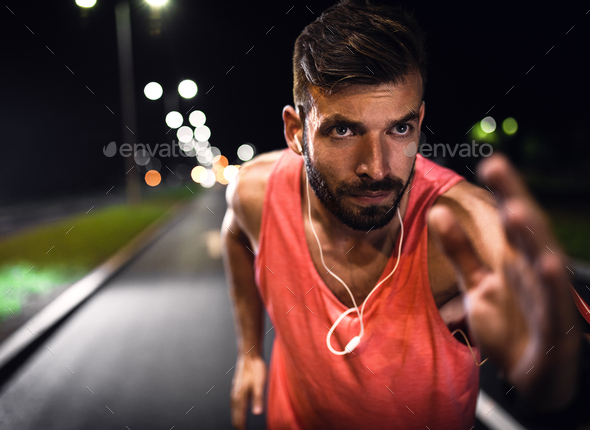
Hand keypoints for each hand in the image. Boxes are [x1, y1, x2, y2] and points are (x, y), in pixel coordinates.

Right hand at [231, 355, 266, 428]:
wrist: (249, 354)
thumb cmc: (256, 368)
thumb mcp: (259, 384)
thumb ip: (258, 399)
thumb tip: (257, 414)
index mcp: (240, 397)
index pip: (239, 418)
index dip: (241, 427)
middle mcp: (235, 396)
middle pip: (235, 415)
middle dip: (238, 425)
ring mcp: (235, 391)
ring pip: (233, 410)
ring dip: (236, 419)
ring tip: (239, 426)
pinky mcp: (237, 387)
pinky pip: (234, 404)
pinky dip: (236, 411)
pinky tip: (238, 410)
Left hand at [429, 154, 581, 409]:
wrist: (535, 376)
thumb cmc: (511, 324)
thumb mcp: (479, 283)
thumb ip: (460, 249)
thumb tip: (437, 211)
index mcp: (517, 261)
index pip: (511, 221)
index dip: (503, 192)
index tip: (491, 162)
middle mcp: (534, 274)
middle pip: (527, 233)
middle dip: (514, 200)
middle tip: (497, 167)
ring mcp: (547, 301)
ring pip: (542, 264)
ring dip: (531, 236)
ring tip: (517, 209)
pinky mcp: (554, 330)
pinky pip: (552, 307)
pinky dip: (549, 286)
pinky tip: (544, 263)